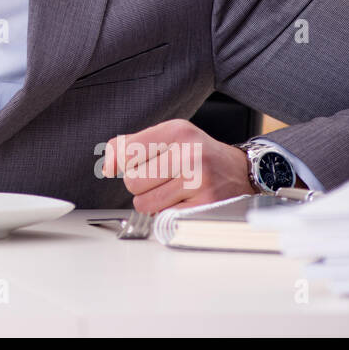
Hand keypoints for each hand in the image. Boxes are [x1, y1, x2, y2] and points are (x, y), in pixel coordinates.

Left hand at [100, 119, 253, 213]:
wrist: (241, 172)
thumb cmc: (198, 154)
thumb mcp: (169, 137)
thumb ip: (132, 145)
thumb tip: (107, 167)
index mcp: (177, 132)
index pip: (125, 151)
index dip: (121, 163)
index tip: (130, 164)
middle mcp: (189, 154)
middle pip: (132, 181)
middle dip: (140, 184)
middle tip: (159, 178)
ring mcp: (199, 182)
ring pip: (144, 203)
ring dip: (152, 201)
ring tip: (172, 190)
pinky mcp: (204, 207)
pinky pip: (163, 217)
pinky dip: (167, 213)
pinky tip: (183, 201)